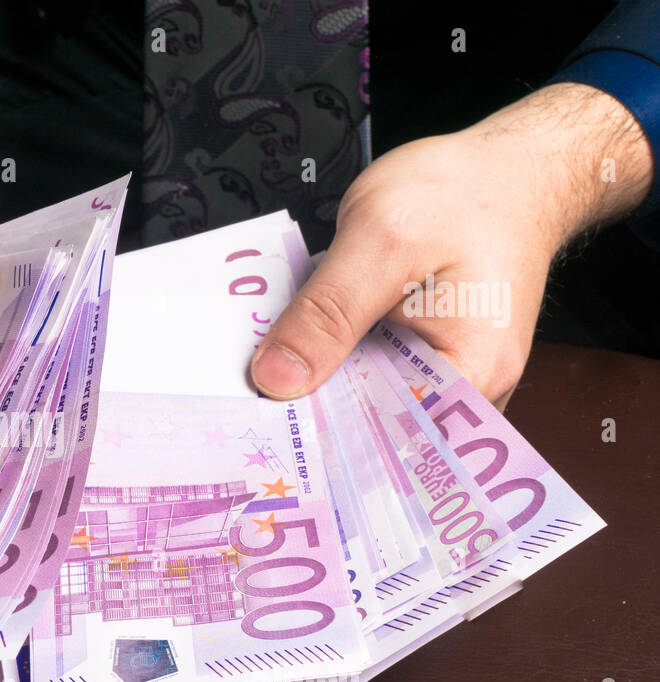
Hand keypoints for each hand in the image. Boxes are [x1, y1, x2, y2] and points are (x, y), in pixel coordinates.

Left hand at [251, 83, 653, 409]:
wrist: (507, 168)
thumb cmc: (465, 193)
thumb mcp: (380, 239)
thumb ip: (327, 312)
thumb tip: (276, 380)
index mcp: (469, 373)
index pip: (386, 440)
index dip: (321, 441)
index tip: (265, 435)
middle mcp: (465, 389)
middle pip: (372, 428)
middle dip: (313, 418)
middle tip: (246, 412)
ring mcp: (443, 375)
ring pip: (365, 401)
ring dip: (318, 388)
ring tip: (264, 382)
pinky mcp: (421, 356)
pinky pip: (369, 374)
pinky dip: (334, 363)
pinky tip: (299, 352)